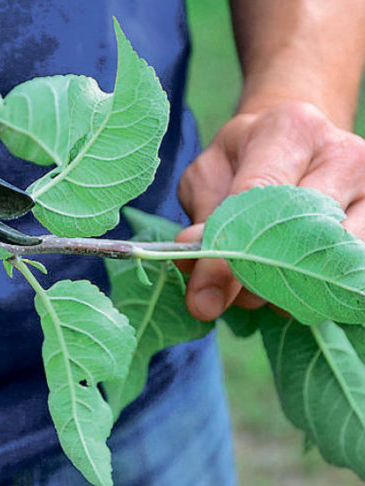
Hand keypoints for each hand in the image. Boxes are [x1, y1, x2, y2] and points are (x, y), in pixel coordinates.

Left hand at [177, 101, 364, 320]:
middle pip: (302, 234)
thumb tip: (190, 260)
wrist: (296, 140)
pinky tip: (286, 288)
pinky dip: (313, 290)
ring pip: (333, 261)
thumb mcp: (208, 176)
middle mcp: (342, 155)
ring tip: (254, 288)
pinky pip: (352, 269)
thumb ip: (202, 217)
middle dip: (257, 278)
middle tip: (221, 299)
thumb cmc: (243, 159)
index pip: (258, 197)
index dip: (226, 254)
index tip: (201, 296)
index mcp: (289, 132)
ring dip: (288, 290)